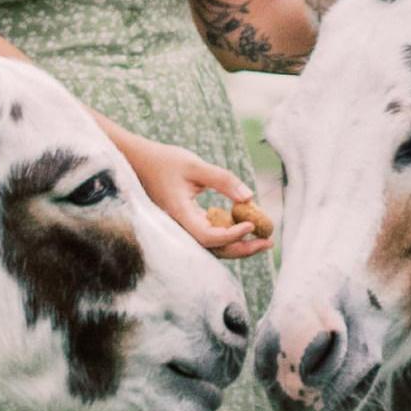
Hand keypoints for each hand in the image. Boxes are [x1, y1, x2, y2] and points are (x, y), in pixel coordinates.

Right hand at [123, 135, 273, 260]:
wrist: (140, 162)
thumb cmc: (165, 161)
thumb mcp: (194, 164)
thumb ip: (222, 180)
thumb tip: (248, 197)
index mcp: (180, 215)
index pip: (209, 236)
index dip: (231, 235)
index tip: (251, 223)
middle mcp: (181, 227)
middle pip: (215, 249)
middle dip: (243, 248)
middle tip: (269, 242)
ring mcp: (185, 227)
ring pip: (214, 246)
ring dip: (239, 244)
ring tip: (264, 238)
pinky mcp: (189, 222)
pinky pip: (211, 235)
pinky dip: (230, 234)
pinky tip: (247, 224)